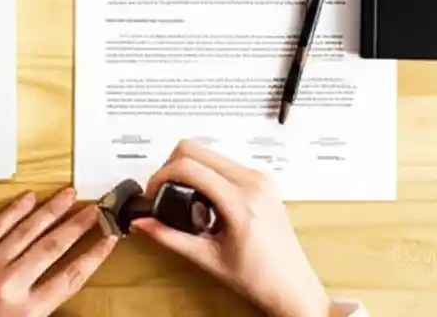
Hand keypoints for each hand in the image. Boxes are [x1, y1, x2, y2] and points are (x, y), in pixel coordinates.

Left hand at [0, 187, 117, 316]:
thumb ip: (38, 312)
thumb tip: (58, 289)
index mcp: (27, 313)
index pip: (71, 276)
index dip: (94, 255)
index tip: (108, 239)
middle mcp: (11, 285)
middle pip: (54, 246)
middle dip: (78, 225)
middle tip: (95, 209)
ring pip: (28, 231)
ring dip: (51, 211)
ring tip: (68, 196)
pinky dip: (14, 211)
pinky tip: (28, 200)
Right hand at [133, 140, 333, 316]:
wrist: (292, 287)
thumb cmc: (261, 278)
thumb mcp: (208, 259)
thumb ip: (170, 237)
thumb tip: (143, 223)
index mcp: (241, 202)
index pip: (189, 166)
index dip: (161, 175)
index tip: (153, 191)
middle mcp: (253, 182)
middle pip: (196, 149)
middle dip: (171, 166)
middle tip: (163, 191)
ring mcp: (260, 178)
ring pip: (210, 153)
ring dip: (190, 169)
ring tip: (188, 202)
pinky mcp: (263, 181)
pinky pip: (225, 163)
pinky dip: (207, 174)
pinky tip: (207, 202)